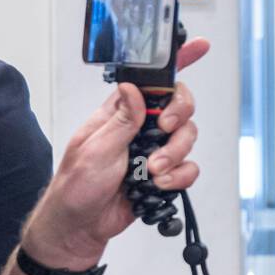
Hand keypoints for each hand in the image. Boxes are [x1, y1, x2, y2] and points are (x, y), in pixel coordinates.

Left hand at [21, 40, 207, 270]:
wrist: (81, 227)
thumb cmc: (75, 188)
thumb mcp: (94, 149)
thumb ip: (120, 120)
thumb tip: (133, 90)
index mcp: (120, 113)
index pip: (151, 79)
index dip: (176, 61)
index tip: (198, 47)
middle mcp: (141, 127)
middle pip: (179, 106)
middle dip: (179, 117)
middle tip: (165, 130)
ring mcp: (154, 149)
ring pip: (187, 137)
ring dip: (175, 154)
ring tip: (154, 170)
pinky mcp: (164, 173)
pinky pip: (188, 167)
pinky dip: (179, 176)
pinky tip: (159, 184)